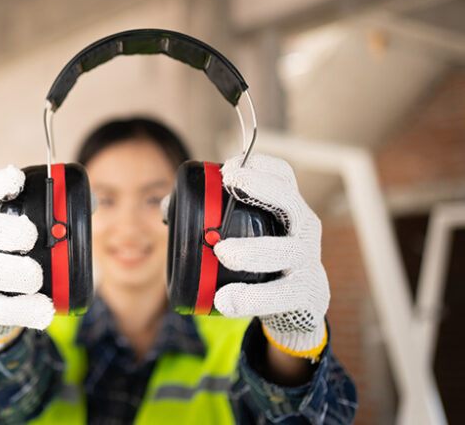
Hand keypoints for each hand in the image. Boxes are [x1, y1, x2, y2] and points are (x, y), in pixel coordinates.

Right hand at [0, 166, 54, 348]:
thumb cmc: (12, 253)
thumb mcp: (25, 230)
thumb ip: (56, 216)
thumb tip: (91, 203)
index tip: (17, 180)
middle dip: (5, 230)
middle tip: (31, 236)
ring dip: (11, 272)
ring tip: (36, 278)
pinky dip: (19, 309)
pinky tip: (42, 309)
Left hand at [213, 153, 328, 359]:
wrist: (297, 308)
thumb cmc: (263, 262)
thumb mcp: (243, 236)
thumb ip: (205, 220)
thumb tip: (166, 209)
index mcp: (286, 209)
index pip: (282, 176)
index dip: (260, 166)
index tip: (230, 167)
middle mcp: (303, 229)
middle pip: (290, 202)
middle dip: (262, 189)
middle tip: (230, 183)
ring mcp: (308, 262)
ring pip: (287, 251)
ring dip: (254, 249)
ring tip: (222, 252)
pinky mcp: (307, 294)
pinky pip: (283, 295)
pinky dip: (253, 297)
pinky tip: (226, 301)